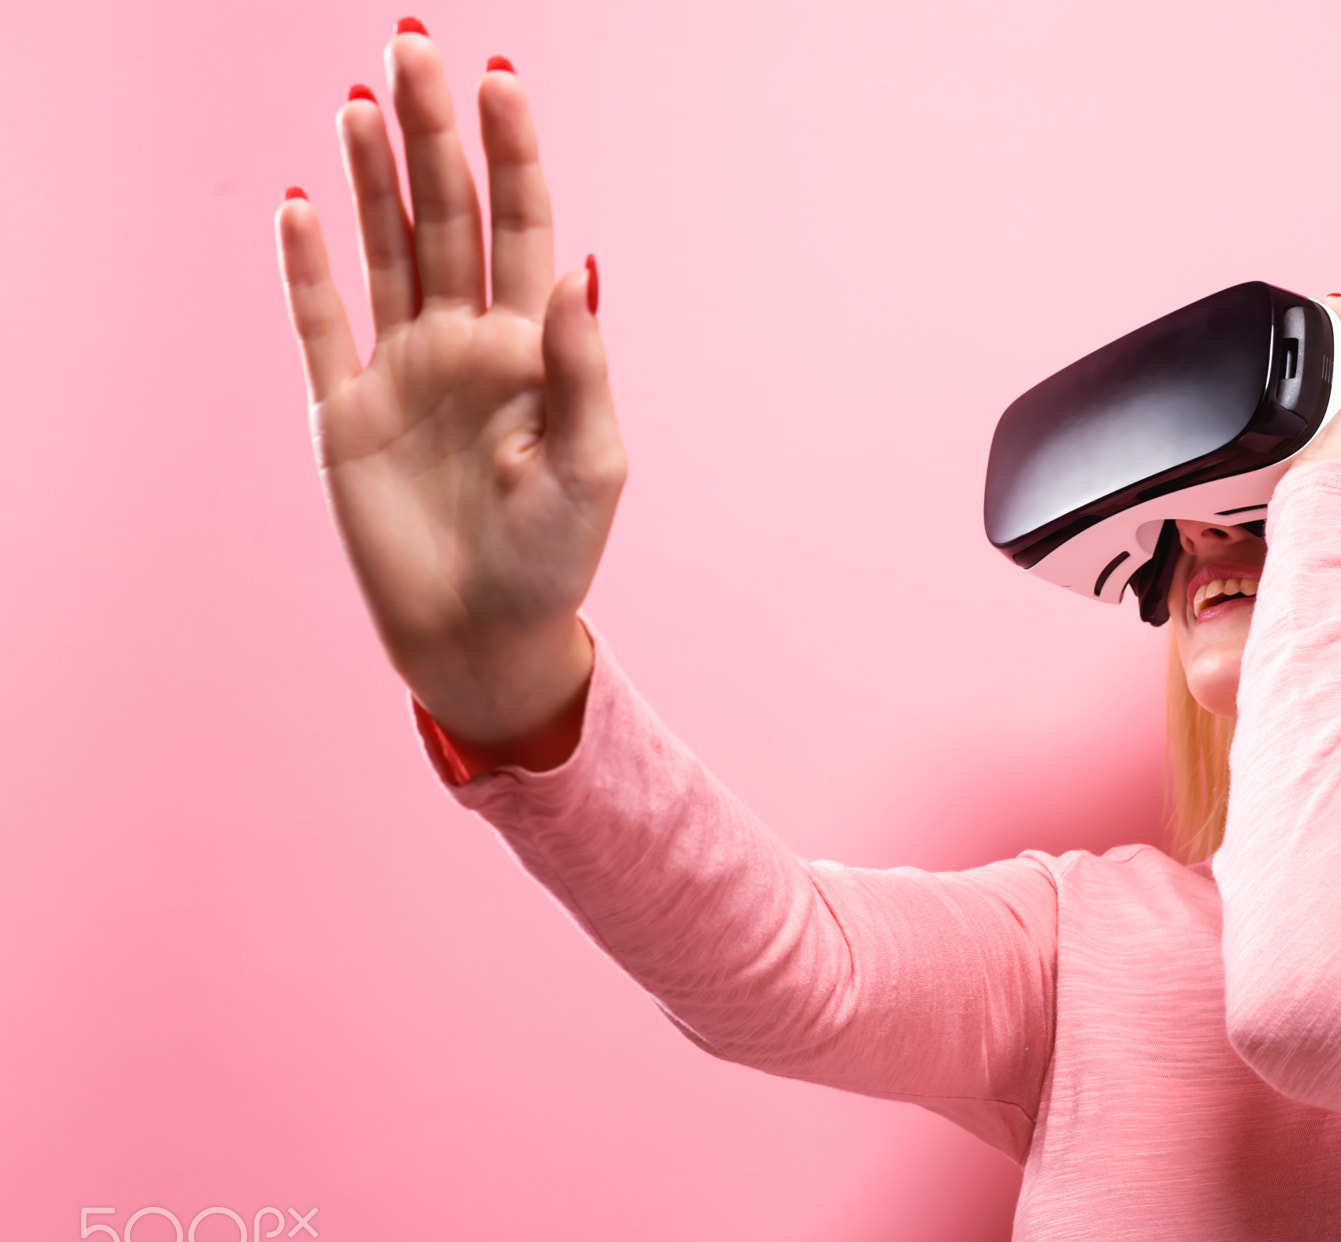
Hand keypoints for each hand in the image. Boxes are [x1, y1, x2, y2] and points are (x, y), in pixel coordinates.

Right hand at [275, 31, 622, 742]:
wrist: (483, 637)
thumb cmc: (555, 558)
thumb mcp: (590, 466)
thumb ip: (583, 367)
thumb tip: (584, 263)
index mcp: (534, 347)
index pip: (523, 225)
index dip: (511, 151)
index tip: (500, 74)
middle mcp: (465, 340)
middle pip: (448, 212)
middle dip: (434, 131)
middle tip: (413, 43)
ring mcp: (402, 369)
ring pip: (386, 247)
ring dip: (374, 177)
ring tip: (362, 99)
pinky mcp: (343, 411)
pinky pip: (320, 322)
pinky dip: (307, 265)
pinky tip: (303, 201)